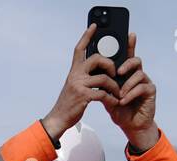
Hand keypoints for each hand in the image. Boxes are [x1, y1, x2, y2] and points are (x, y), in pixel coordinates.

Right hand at [42, 24, 120, 140]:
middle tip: (115, 73)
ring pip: (104, 77)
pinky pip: (103, 93)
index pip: (79, 49)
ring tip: (117, 92)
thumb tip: (100, 71)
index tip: (94, 26)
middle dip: (110, 65)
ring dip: (114, 86)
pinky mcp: (83, 96)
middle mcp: (75, 75)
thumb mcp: (74, 86)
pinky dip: (111, 98)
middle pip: (97, 59)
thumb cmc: (69, 103)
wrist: (58, 119)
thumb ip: (84, 76)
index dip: (87, 36)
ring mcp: (79, 85)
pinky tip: (113, 101)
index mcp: (74, 71)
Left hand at [103, 34, 159, 151]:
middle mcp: (137, 76)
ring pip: (139, 74)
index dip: (129, 45)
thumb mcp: (107, 97)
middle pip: (136, 60)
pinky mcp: (150, 91)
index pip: (127, 57)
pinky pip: (142, 87)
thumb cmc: (120, 110)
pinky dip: (131, 94)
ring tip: (119, 95)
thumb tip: (93, 75)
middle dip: (127, 63)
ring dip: (127, 84)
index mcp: (127, 75)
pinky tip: (123, 101)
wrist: (131, 126)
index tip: (128, 34)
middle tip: (119, 72)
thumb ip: (103, 86)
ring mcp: (145, 82)